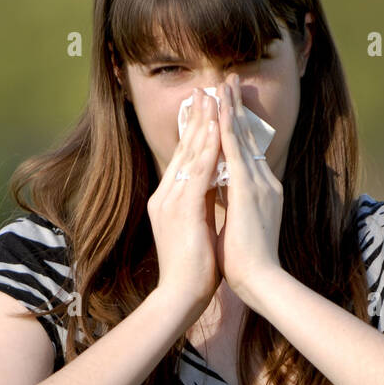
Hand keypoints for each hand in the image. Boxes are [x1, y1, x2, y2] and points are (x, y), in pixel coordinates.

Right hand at [147, 88, 222, 316]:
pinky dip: (208, 150)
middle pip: (184, 149)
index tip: (206, 107)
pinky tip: (217, 132)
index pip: (184, 158)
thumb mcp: (196, 229)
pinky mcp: (182, 210)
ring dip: (203, 125)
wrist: (180, 296)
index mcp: (169, 200)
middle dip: (198, 118)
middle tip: (207, 88)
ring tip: (213, 97)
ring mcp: (171, 201)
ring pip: (190, 155)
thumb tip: (215, 189)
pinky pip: (197, 173)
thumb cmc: (192, 270)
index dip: (196, 131)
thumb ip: (202, 205)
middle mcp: (166, 195)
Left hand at [213, 75, 283, 302]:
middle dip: (236, 109)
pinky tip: (220, 108)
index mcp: (261, 194)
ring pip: (242, 137)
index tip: (227, 108)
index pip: (246, 154)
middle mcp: (264, 183)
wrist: (260, 281)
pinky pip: (235, 150)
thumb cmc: (246, 263)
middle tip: (228, 81)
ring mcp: (259, 184)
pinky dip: (228, 127)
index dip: (237, 129)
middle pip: (248, 137)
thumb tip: (223, 198)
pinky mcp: (249, 189)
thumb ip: (233, 207)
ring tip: (224, 82)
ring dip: (231, 109)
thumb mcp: (238, 227)